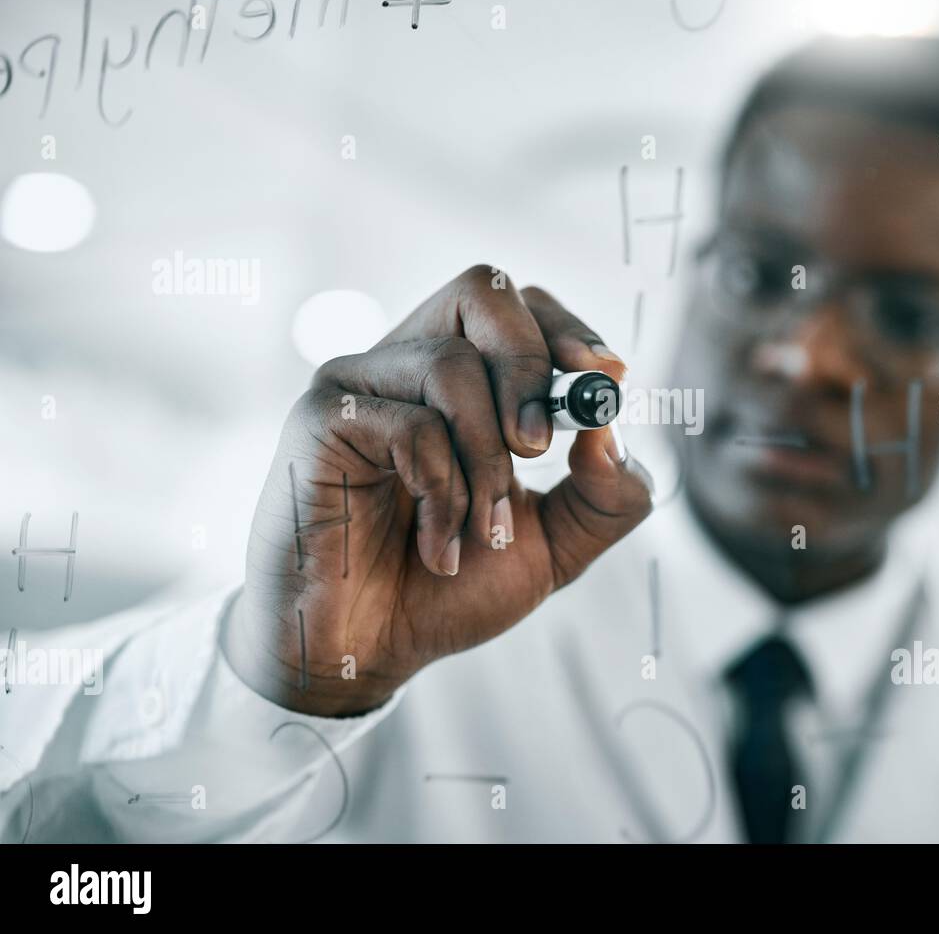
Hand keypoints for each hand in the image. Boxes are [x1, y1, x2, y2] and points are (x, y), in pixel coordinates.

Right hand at [222, 266, 652, 715]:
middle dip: (532, 368)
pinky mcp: (322, 416)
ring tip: (482, 533)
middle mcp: (407, 364)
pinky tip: (437, 547)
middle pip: (484, 292)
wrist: (368, 652)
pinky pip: (410, 423)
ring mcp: (359, 383)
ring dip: (489, 463)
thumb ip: (605, 495)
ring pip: (453, 366)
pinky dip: (443, 493)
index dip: (569, 329)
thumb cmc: (449, 590)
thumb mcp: (556, 545)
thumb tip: (611, 429)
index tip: (607, 379)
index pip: (519, 306)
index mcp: (460, 380)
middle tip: (540, 449)